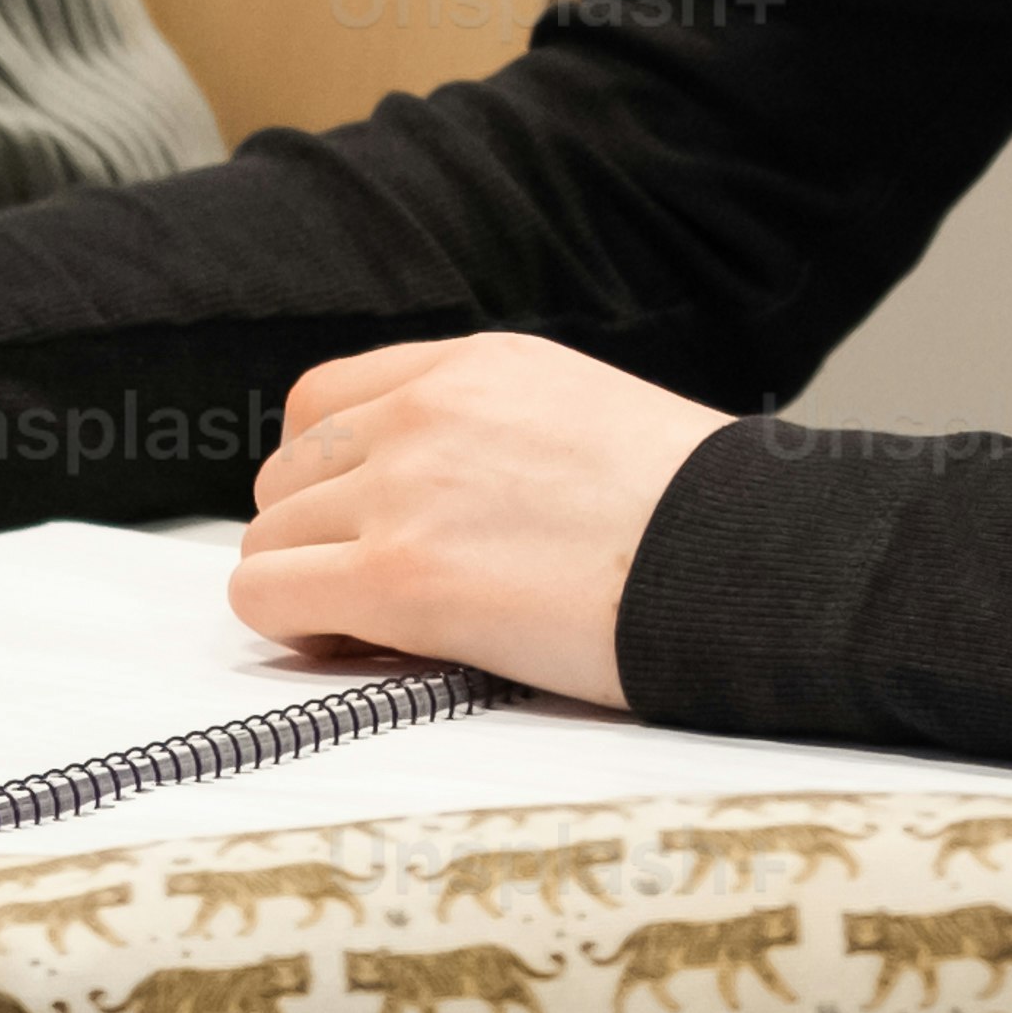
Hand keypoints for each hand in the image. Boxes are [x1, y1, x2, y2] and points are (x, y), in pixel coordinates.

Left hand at [230, 335, 724, 710]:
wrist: (744, 560)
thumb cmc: (698, 517)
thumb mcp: (587, 418)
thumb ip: (497, 435)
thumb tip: (451, 499)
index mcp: (477, 366)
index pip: (324, 400)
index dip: (328, 473)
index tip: (363, 523)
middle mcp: (426, 412)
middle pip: (286, 473)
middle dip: (316, 536)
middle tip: (372, 590)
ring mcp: (404, 492)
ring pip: (268, 537)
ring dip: (306, 586)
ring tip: (374, 629)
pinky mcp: (398, 579)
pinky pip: (267, 595)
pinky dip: (294, 628)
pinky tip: (356, 646)